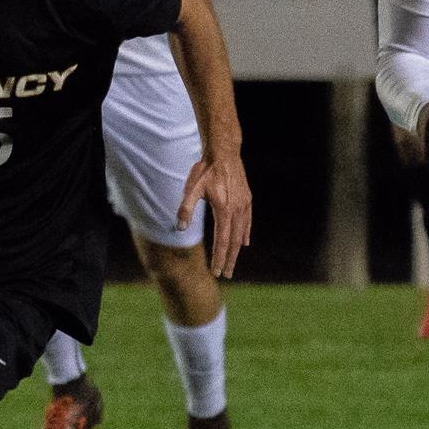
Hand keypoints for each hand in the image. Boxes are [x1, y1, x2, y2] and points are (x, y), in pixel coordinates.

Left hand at [178, 152, 251, 278]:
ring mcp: (244, 205)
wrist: (224, 153)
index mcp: (224, 209)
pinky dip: (245, 234)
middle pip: (234, 241)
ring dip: (236, 251)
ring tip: (232, 263)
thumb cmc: (206, 170)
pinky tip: (244, 243)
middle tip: (226, 275)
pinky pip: (248, 222)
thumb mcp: (192, 188)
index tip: (216, 272)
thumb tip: (180, 227)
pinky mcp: (247, 200)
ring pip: (242, 233)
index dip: (219, 258)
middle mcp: (237, 210)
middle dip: (229, 260)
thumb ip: (186, 208)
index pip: (222, 240)